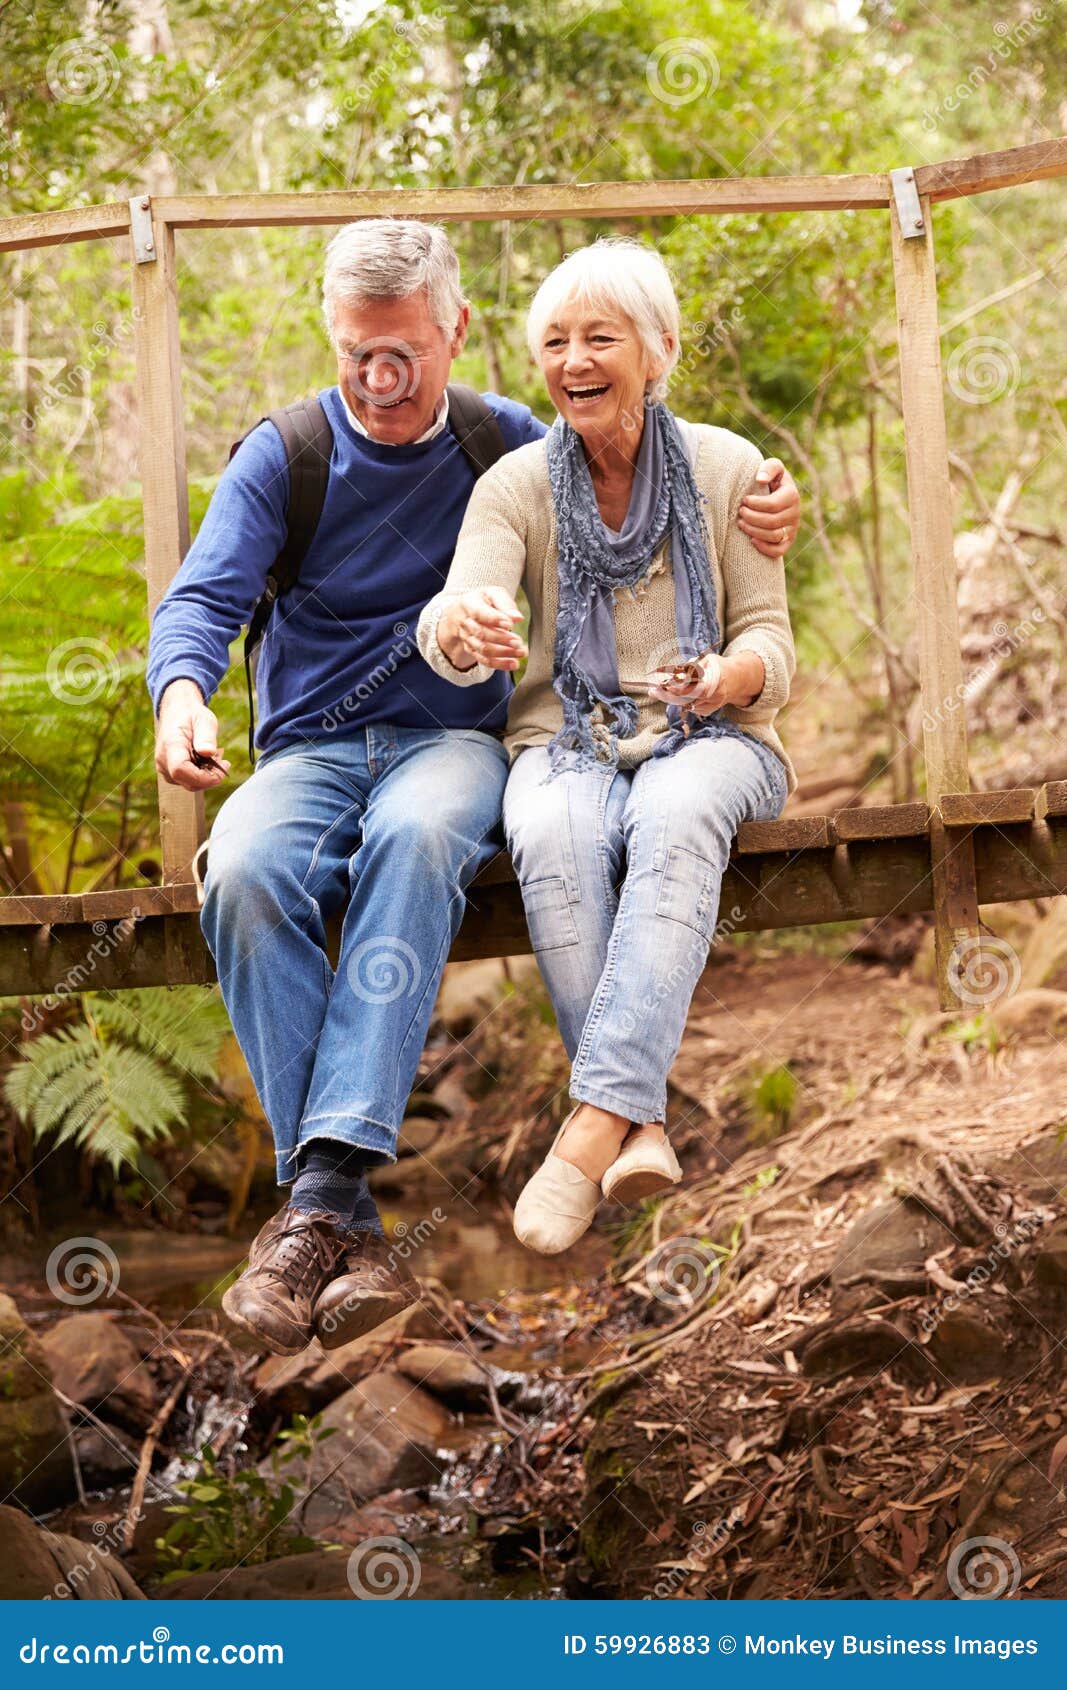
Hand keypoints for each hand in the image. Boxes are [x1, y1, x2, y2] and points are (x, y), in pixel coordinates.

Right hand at [155, 680, 230, 789]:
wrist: (177, 713)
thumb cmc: (190, 715)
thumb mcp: (204, 720)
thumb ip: (206, 736)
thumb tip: (208, 752)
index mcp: (171, 746)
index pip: (180, 770)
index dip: (202, 776)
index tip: (221, 769)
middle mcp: (163, 761)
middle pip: (188, 782)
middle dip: (210, 777)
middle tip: (223, 761)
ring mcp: (165, 769)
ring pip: (190, 784)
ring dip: (207, 776)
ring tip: (214, 758)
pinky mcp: (170, 773)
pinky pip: (188, 781)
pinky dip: (201, 775)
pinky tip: (206, 762)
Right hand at [437, 586, 526, 671]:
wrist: (463, 612)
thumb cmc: (483, 600)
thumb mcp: (492, 593)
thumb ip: (504, 603)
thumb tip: (517, 617)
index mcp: (468, 604)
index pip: (479, 613)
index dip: (494, 619)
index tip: (509, 624)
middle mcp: (464, 622)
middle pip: (481, 633)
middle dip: (501, 639)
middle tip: (518, 642)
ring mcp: (466, 638)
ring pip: (483, 649)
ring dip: (503, 653)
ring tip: (521, 652)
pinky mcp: (471, 650)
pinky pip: (484, 660)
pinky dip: (500, 664)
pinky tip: (513, 664)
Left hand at [647, 651, 763, 714]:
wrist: (736, 679)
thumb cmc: (717, 666)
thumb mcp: (706, 660)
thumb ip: (691, 667)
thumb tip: (674, 674)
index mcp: (714, 682)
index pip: (691, 689)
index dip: (674, 689)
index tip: (660, 686)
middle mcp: (714, 697)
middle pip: (685, 699)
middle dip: (666, 696)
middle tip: (652, 691)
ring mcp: (711, 706)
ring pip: (685, 705)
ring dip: (670, 699)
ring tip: (657, 691)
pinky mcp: (708, 711)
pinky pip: (689, 707)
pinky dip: (680, 701)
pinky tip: (673, 695)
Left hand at [737, 458, 799, 558]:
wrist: (777, 495)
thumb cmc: (771, 480)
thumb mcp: (773, 467)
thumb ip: (768, 468)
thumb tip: (760, 480)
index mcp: (792, 495)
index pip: (772, 505)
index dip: (755, 504)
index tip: (744, 500)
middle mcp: (795, 513)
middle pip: (771, 521)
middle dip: (751, 517)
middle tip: (740, 512)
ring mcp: (793, 529)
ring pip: (773, 536)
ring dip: (753, 531)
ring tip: (741, 523)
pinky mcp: (788, 541)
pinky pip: (778, 551)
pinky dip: (764, 548)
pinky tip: (751, 540)